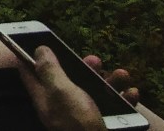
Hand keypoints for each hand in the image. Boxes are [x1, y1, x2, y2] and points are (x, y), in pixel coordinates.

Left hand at [11, 37, 157, 130]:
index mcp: (46, 97)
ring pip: (97, 91)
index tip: (40, 40)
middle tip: (96, 60)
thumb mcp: (62, 92)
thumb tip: (39, 49)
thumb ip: (51, 70)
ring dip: (112, 81)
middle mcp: (63, 105)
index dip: (32, 55)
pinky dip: (125, 99)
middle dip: (85, 67)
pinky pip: (115, 107)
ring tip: (123, 75)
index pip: (31, 72)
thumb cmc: (78, 124)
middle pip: (70, 79)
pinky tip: (132, 93)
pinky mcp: (103, 123)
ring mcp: (84, 115)